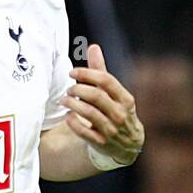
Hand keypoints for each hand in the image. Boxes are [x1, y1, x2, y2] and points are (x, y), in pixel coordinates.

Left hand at [61, 44, 143, 165]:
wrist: (127, 145)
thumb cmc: (116, 110)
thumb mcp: (113, 92)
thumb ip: (101, 71)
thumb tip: (93, 47)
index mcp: (125, 99)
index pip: (106, 81)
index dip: (87, 73)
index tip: (72, 72)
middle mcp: (120, 114)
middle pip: (96, 96)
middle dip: (78, 89)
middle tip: (68, 89)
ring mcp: (111, 129)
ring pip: (89, 113)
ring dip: (73, 104)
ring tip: (65, 100)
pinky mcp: (101, 142)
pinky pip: (84, 132)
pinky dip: (73, 122)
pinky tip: (68, 115)